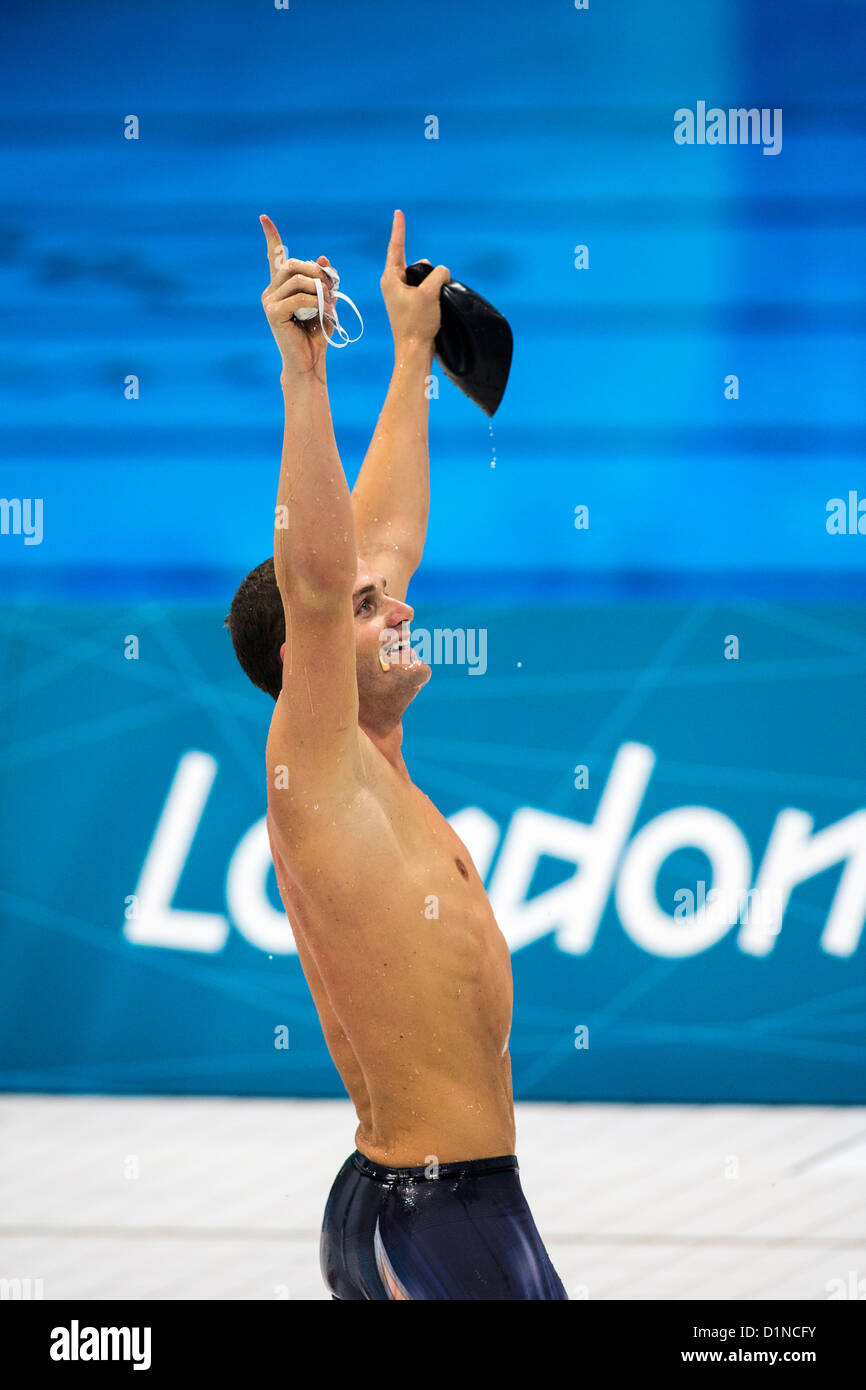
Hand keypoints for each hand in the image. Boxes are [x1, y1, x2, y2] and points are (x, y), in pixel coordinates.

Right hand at [259, 214, 335, 375]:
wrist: (310, 361)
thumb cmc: (317, 333)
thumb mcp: (325, 301)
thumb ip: (324, 281)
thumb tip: (323, 258)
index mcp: (281, 286)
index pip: (274, 257)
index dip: (271, 237)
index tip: (264, 218)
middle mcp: (271, 291)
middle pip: (293, 264)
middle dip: (316, 270)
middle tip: (332, 285)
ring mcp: (269, 302)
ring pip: (297, 280)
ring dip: (319, 289)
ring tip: (330, 303)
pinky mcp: (272, 313)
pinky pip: (297, 298)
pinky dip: (314, 302)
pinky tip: (323, 311)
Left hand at [380, 210, 449, 347]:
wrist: (415, 350)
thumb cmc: (417, 323)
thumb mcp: (430, 293)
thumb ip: (437, 274)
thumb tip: (442, 271)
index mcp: (390, 278)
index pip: (396, 247)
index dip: (399, 229)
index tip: (398, 212)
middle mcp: (392, 283)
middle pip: (413, 264)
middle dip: (427, 270)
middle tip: (430, 291)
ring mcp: (399, 294)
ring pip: (420, 277)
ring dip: (431, 283)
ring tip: (431, 303)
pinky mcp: (407, 304)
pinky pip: (422, 288)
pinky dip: (431, 291)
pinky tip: (434, 304)